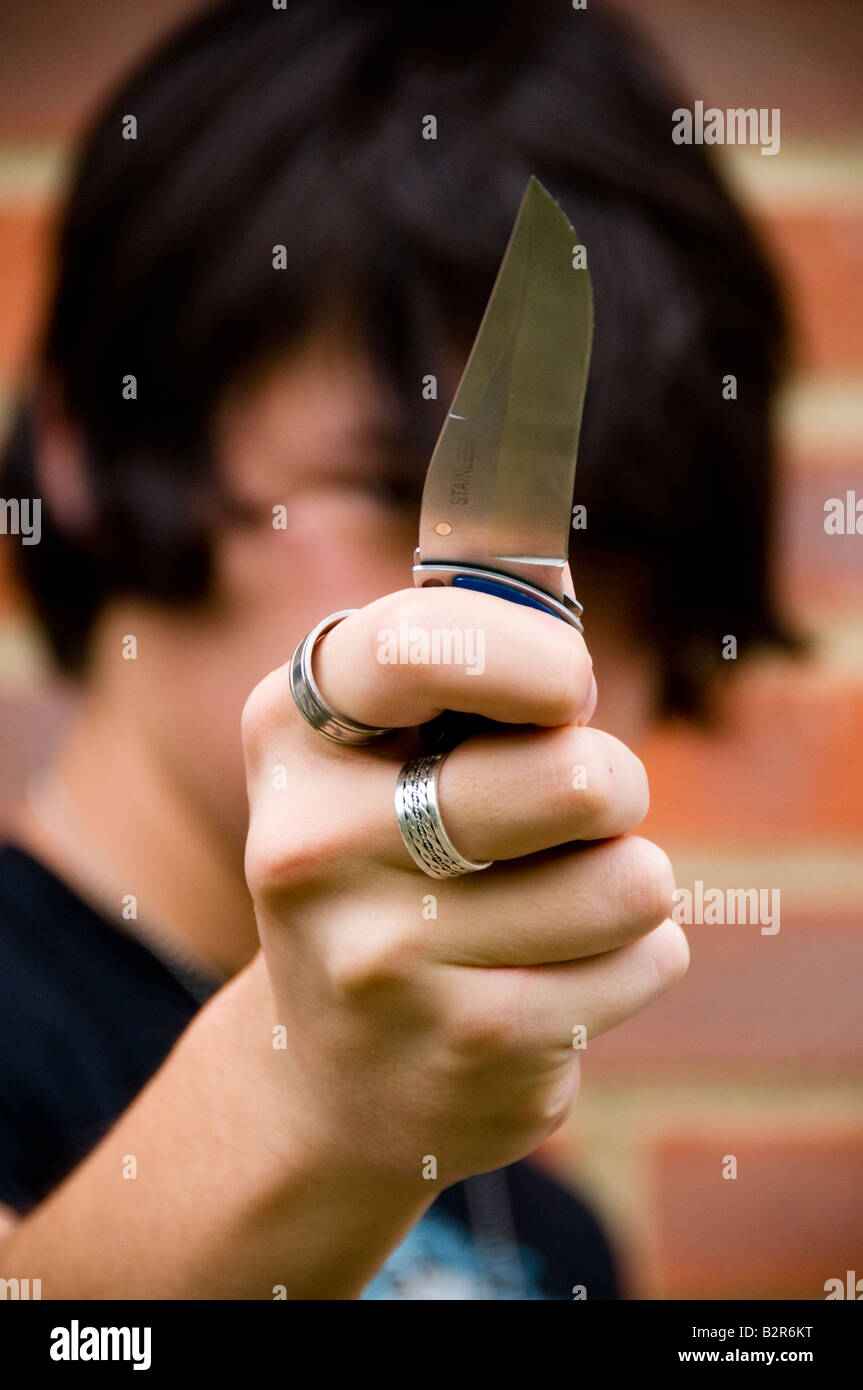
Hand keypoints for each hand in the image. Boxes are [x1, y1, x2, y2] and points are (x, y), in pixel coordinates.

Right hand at [241, 586, 687, 1186]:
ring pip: (630, 879)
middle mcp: (317, 845)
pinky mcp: (473, 1045)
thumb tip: (568, 640)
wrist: (336, 1074)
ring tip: (559, 903)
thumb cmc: (390, 868)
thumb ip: (453, 677)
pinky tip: (555, 977)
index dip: (531, 656)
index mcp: (292, 740)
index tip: (570, 689)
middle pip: (571, 777)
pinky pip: (649, 957)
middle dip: (612, 783)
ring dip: (627, 881)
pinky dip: (635, 957)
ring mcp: (388, 958)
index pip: (414, 649)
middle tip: (578, 804)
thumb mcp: (370, 761)